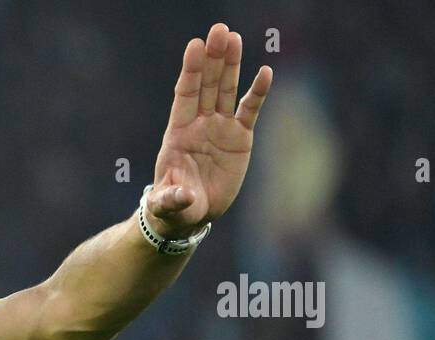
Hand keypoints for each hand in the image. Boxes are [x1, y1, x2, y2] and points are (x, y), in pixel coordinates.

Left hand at [146, 22, 273, 238]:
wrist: (191, 214)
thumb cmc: (173, 206)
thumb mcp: (168, 205)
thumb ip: (172, 198)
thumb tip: (182, 196)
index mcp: (178, 134)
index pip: (185, 96)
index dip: (190, 72)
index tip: (194, 46)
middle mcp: (199, 125)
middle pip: (207, 86)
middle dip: (212, 59)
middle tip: (219, 31)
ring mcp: (220, 129)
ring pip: (226, 91)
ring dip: (231, 66)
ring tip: (234, 38)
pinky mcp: (239, 138)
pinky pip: (250, 111)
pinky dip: (257, 93)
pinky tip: (265, 72)